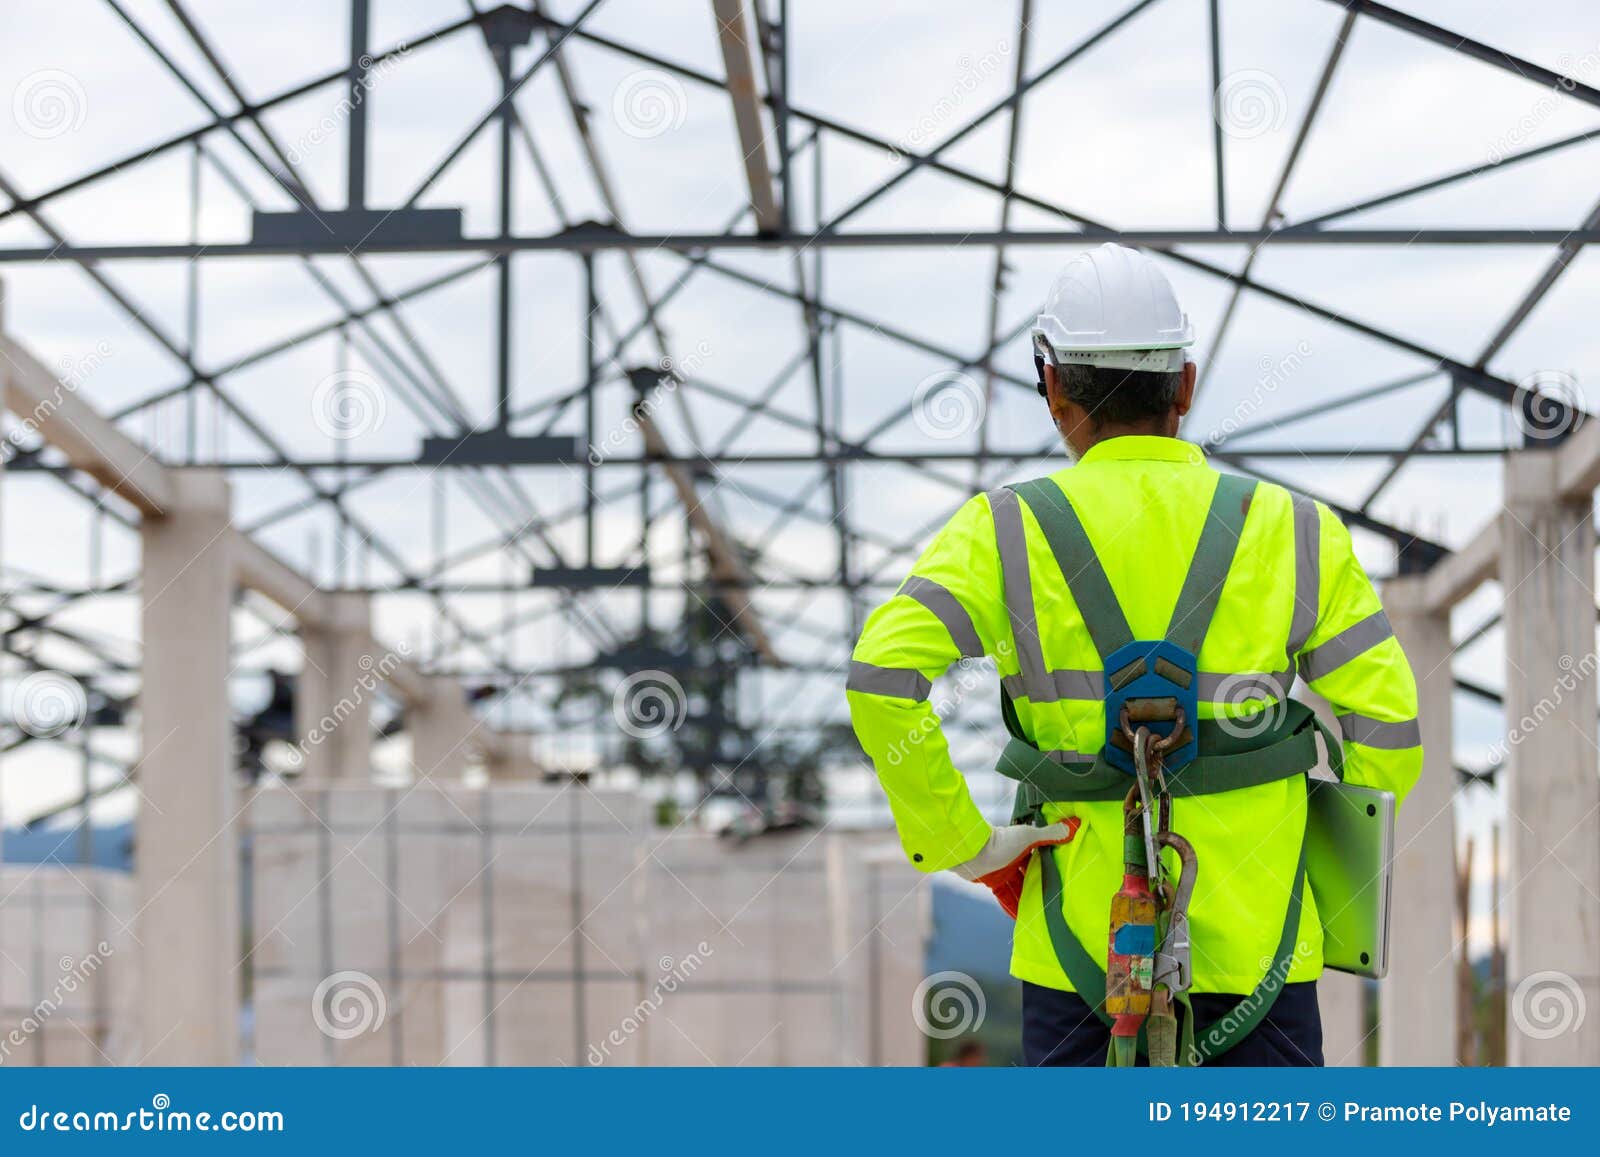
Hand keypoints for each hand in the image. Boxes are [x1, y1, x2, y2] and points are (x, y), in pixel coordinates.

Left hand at [951, 819, 1081, 917]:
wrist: (969, 852)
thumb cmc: (999, 841)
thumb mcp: (1028, 836)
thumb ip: (1050, 834)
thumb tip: (1074, 825)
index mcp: (1023, 844)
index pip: (1041, 855)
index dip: (1051, 864)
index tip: (1064, 874)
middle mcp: (1014, 857)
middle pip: (1031, 873)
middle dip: (1041, 884)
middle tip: (1056, 898)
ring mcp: (1003, 870)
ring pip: (1020, 887)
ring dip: (1029, 898)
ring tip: (1043, 913)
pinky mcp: (993, 882)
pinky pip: (1007, 897)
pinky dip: (1013, 906)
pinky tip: (1022, 917)